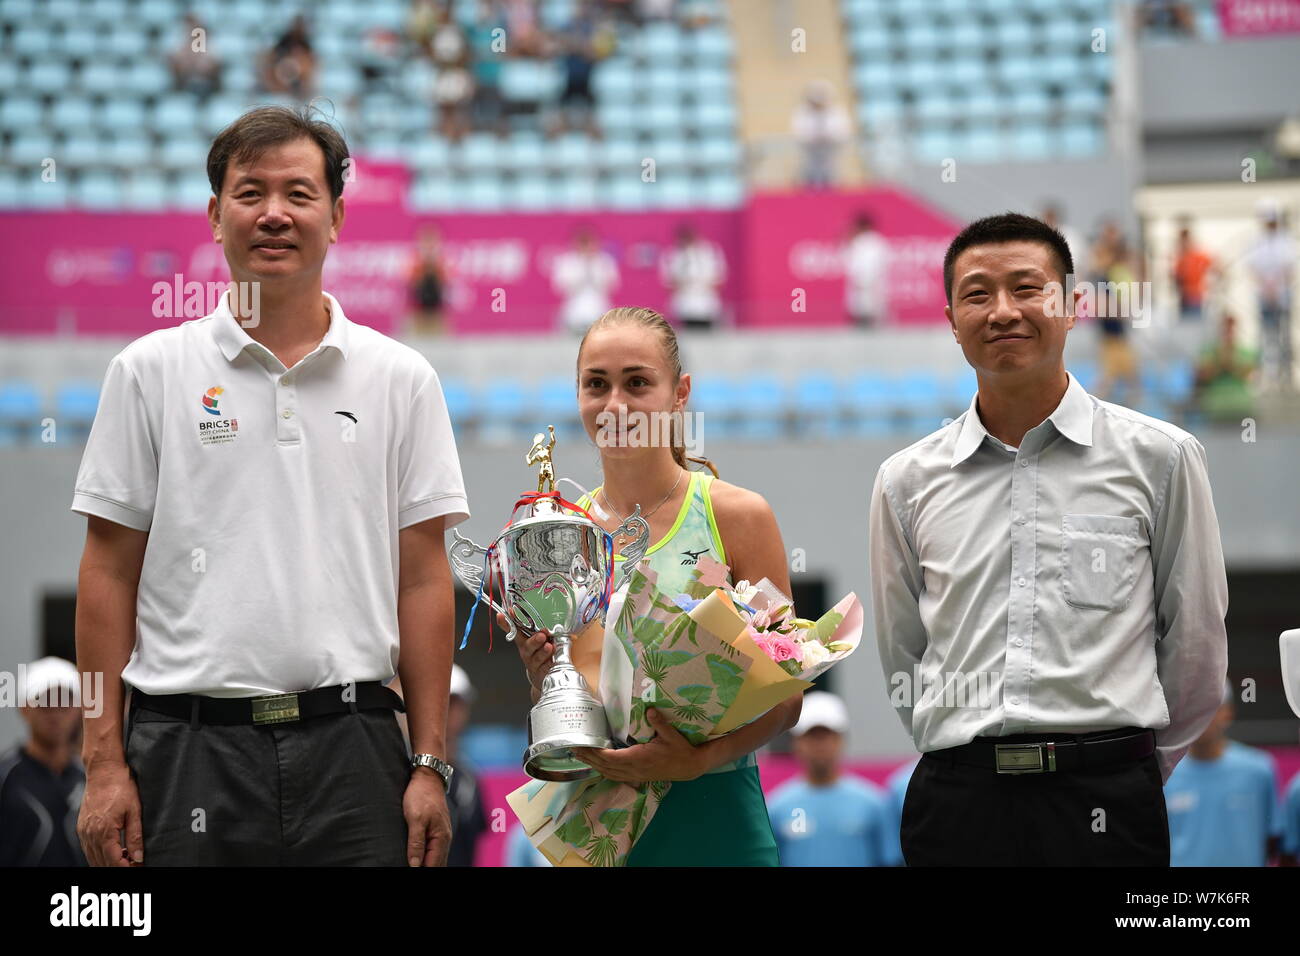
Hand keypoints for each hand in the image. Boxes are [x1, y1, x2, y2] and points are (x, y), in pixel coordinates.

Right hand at [77, 761, 142, 866]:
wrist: (103, 771)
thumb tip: (139, 857)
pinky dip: (99, 854)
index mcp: (104, 831)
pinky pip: (88, 849)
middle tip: (134, 865)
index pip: (113, 861)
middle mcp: (90, 834)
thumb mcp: (134, 811)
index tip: (138, 867)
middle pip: (102, 863)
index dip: (126, 868)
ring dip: (108, 863)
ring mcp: (84, 832)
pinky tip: (113, 852)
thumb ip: (135, 836)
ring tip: (127, 860)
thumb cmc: (121, 787)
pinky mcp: (81, 828)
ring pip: (93, 858)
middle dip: (118, 867)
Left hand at [404, 770, 452, 866]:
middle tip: (409, 867)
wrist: (428, 777)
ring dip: (427, 863)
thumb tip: (415, 865)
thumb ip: (416, 843)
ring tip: (413, 865)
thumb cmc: (421, 796)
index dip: (421, 870)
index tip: (409, 869)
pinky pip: (435, 849)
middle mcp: (444, 838)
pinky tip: (420, 859)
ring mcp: (442, 833)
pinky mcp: (437, 829)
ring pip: (437, 857)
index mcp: (441, 838)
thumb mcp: (415, 819)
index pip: (432, 865)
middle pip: (437, 864)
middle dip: (426, 868)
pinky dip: (428, 857)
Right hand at [506, 612, 553, 689]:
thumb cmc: (543, 651)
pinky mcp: (540, 673)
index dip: (506, 623)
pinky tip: (554, 659)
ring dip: (543, 652)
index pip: (514, 630)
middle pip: (527, 645)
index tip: (501, 615)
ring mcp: (533, 663)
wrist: (544, 674)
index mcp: (525, 639)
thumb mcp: (544, 637)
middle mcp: (527, 651)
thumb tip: (553, 615)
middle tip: (542, 635)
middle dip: (534, 640)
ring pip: (537, 658)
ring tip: (549, 647)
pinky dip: (550, 663)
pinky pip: (545, 668)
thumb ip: (545, 627)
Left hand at [571, 708, 705, 784]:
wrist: (689, 767)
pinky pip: (615, 775)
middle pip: (605, 766)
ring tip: (579, 756)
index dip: (597, 752)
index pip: (613, 757)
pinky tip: (596, 765)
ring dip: (593, 765)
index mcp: (640, 758)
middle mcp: (634, 769)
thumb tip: (650, 709)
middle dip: (589, 758)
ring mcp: (635, 774)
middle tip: (573, 748)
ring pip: (608, 772)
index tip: (585, 745)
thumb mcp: (672, 735)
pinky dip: (603, 770)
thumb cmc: (680, 750)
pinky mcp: (637, 776)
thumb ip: (659, 723)